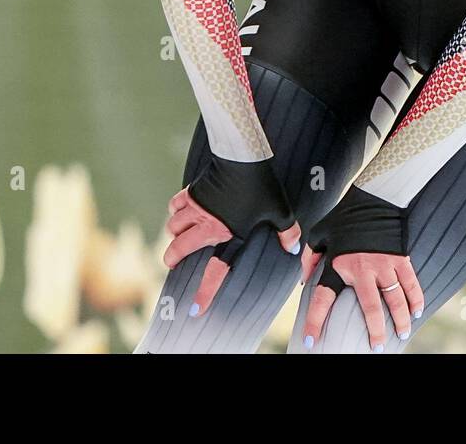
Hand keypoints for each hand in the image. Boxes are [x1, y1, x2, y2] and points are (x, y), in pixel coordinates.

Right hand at [162, 154, 300, 316]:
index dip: (205, 292)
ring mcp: (196, 208)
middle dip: (172, 258)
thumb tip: (294, 249)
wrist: (241, 157)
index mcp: (229, 235)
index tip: (195, 309)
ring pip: (173, 227)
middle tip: (171, 262)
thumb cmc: (261, 186)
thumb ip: (288, 232)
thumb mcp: (281, 211)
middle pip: (179, 249)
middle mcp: (207, 226)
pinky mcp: (191, 192)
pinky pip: (175, 206)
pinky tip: (179, 211)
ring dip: (174, 233)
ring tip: (178, 236)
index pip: (215, 271)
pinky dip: (175, 211)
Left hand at [298, 186, 424, 350]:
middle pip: (369, 309)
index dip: (316, 321)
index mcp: (339, 264)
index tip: (312, 340)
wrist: (374, 197)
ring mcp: (384, 265)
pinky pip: (411, 285)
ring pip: (395, 301)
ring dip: (400, 321)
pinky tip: (416, 313)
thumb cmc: (345, 217)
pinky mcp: (401, 259)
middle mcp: (362, 269)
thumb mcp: (320, 233)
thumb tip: (304, 280)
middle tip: (376, 347)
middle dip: (374, 332)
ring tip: (402, 334)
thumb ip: (311, 258)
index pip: (323, 298)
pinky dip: (415, 300)